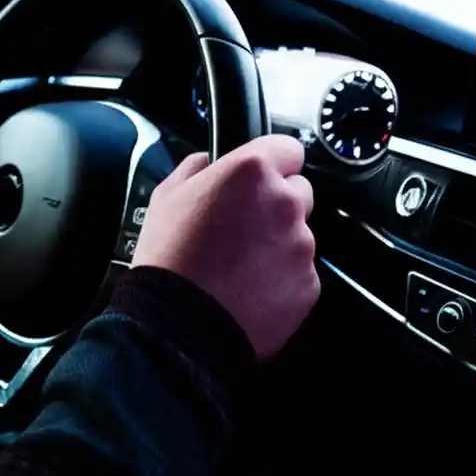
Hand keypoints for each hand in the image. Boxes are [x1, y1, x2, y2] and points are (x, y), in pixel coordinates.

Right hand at [133, 135, 317, 360]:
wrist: (179, 327)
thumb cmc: (170, 262)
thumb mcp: (167, 197)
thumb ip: (195, 167)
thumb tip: (207, 161)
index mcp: (251, 172)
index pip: (288, 148)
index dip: (274, 162)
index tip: (263, 177)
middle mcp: (284, 203)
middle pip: (298, 191)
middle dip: (276, 205)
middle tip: (243, 229)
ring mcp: (301, 246)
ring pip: (299, 234)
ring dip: (278, 244)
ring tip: (240, 265)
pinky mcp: (308, 284)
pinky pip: (300, 272)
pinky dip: (282, 279)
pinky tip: (251, 288)